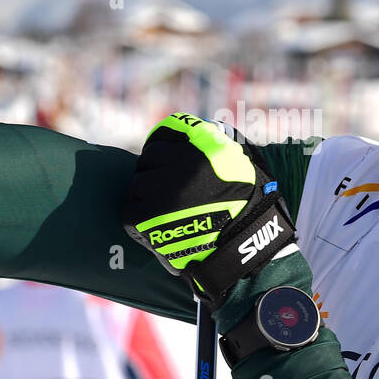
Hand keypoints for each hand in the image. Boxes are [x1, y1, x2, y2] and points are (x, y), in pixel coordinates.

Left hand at [123, 112, 295, 309]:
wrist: (247, 247)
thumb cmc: (246, 205)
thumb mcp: (238, 160)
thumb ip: (212, 142)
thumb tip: (183, 135)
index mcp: (206, 144)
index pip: (166, 131)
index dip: (164, 147)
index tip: (166, 158)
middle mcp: (183, 163)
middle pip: (148, 159)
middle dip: (156, 173)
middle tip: (171, 193)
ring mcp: (164, 190)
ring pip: (137, 186)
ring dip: (147, 197)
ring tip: (168, 213)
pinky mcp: (149, 217)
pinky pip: (130, 212)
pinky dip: (140, 220)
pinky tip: (159, 227)